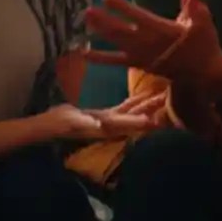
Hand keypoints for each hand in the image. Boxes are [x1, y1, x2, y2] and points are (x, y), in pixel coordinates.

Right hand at [41, 91, 165, 139]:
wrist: (51, 126)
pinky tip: (145, 93)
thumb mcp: (73, 123)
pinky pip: (126, 107)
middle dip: (154, 108)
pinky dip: (136, 100)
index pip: (131, 123)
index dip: (147, 119)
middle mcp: (114, 125)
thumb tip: (99, 125)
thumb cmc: (60, 125)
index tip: (163, 114)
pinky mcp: (107, 115)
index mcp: (108, 127)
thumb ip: (86, 124)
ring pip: (134, 111)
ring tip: (164, 93)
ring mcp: (111, 120)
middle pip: (138, 116)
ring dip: (148, 104)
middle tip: (170, 97)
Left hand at [84, 0, 221, 93]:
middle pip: (121, 31)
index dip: (122, 8)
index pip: (138, 16)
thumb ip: (193, 2)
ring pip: (116, 43)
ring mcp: (142, 55)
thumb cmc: (204, 44)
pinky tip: (84, 54)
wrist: (205, 73)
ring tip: (84, 22)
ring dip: (100, 33)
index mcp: (163, 30)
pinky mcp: (139, 64)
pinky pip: (116, 61)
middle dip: (103, 21)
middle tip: (86, 11)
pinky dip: (100, 58)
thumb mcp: (203, 21)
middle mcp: (148, 43)